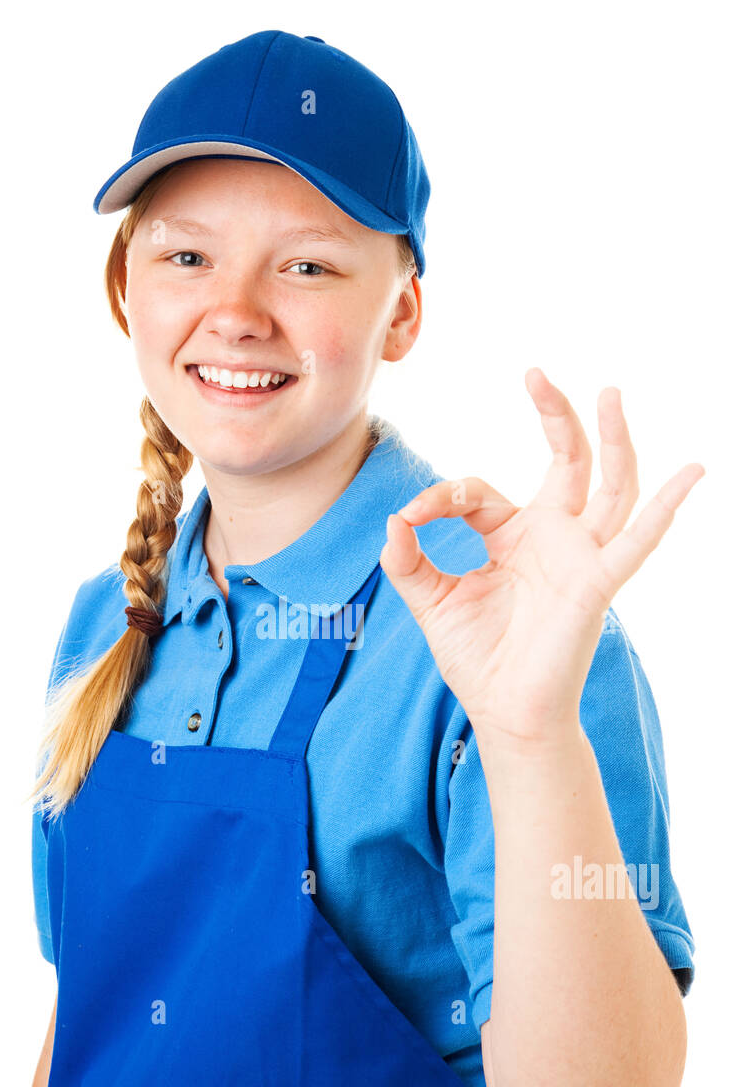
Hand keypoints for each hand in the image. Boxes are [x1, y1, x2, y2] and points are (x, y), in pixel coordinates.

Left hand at [379, 368, 704, 746]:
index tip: (412, 519)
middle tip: (535, 373)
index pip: (479, 490)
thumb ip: (408, 559)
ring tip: (610, 392)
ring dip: (612, 439)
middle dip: (555, 415)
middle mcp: (552, 537)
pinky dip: (666, 507)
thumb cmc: (476, 658)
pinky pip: (638, 541)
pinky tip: (691, 473)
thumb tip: (395, 519)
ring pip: (608, 485)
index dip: (442, 497)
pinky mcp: (597, 583)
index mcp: (511, 536)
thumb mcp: (430, 601)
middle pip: (566, 460)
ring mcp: (580, 557)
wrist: (505, 713)